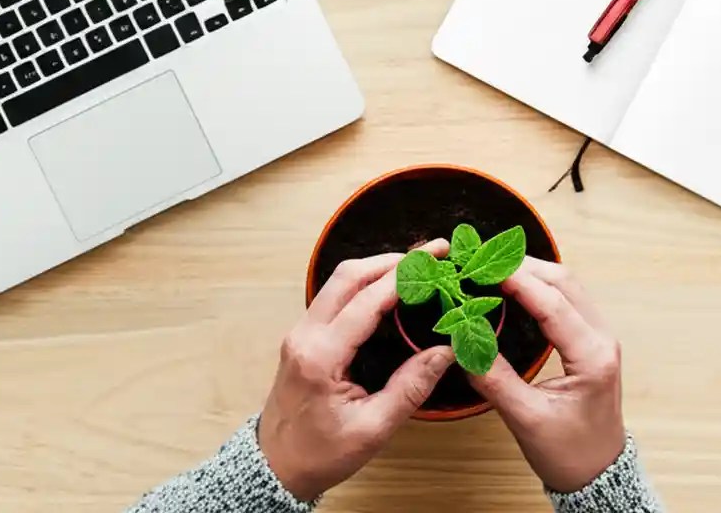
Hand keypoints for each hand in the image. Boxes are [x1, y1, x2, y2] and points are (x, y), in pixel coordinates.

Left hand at [259, 241, 454, 500]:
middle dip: (391, 260)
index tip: (437, 257)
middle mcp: (305, 335)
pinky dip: (364, 285)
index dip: (404, 275)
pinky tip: (390, 290)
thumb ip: (410, 387)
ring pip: (338, 282)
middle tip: (432, 254)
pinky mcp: (302, 337)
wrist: (275, 466)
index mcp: (321, 356)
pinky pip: (333, 297)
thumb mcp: (373, 428)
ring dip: (377, 268)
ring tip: (417, 267)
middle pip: (347, 276)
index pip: (366, 300)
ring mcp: (300, 333)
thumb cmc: (320, 453)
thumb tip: (445, 351)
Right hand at [468, 257, 625, 493]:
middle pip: (564, 282)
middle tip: (482, 260)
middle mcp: (602, 340)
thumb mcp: (527, 419)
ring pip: (567, 285)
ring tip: (493, 267)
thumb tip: (463, 345)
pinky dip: (539, 285)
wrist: (598, 474)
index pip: (552, 303)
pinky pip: (566, 299)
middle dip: (523, 265)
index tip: (483, 268)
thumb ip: (495, 380)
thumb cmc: (570, 453)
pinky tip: (513, 286)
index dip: (517, 280)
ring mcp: (600, 338)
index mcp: (592, 357)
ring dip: (532, 271)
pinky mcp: (590, 341)